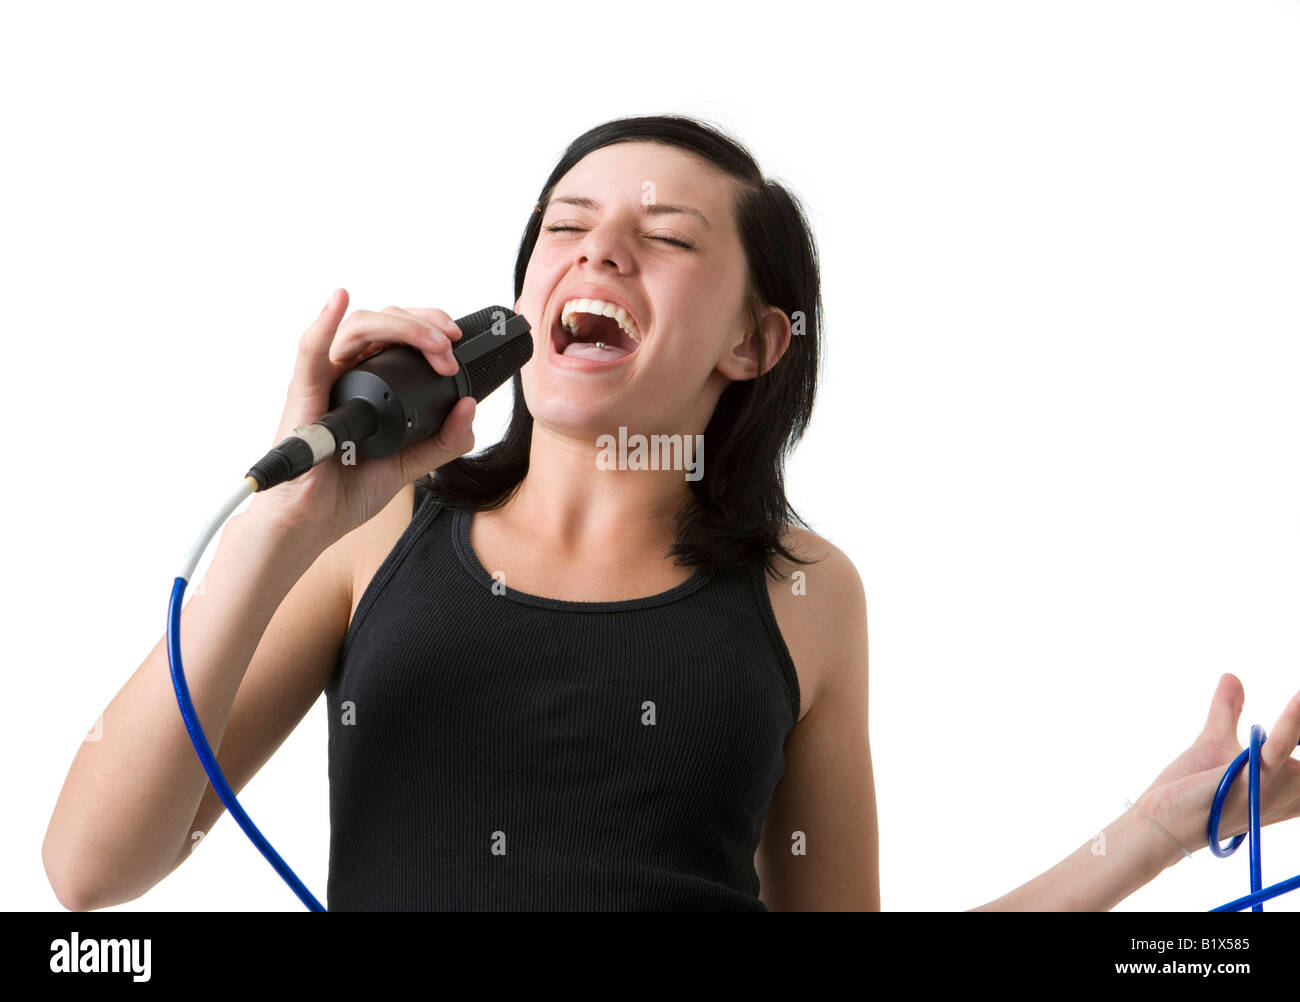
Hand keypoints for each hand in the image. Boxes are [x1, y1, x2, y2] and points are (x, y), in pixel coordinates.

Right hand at [242, 289, 477, 547]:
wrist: (312, 523)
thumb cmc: (347, 490)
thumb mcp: (412, 463)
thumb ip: (444, 440)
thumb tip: (470, 406)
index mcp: (370, 384)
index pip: (397, 336)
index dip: (428, 329)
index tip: (455, 344)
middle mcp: (347, 375)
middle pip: (382, 323)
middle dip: (422, 326)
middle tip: (450, 345)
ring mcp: (325, 382)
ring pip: (358, 328)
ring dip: (401, 326)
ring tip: (434, 343)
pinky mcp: (303, 396)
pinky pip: (311, 352)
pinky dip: (324, 322)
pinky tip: (339, 300)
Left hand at [1138, 673, 1299, 857]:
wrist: (1163, 821)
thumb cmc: (1191, 790)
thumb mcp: (1217, 741)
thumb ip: (1228, 710)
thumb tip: (1231, 677)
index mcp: (1294, 788)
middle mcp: (1294, 792)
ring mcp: (1274, 786)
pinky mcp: (1251, 778)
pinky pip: (1278, 747)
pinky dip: (1291, 721)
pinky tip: (1299, 697)